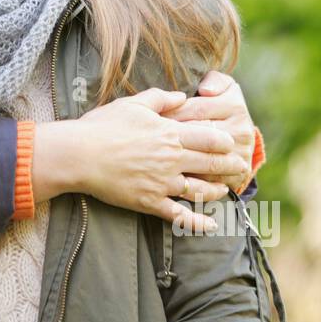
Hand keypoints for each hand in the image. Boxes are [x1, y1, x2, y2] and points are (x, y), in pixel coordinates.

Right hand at [32, 87, 249, 232]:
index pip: (209, 138)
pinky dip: (198, 222)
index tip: (232, 143)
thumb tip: (182, 96)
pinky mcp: (150, 202)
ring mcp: (162, 183)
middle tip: (241, 167)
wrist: (79, 154)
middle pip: (211, 163)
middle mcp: (171, 159)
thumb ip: (161, 98)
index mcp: (169, 134)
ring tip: (224, 190)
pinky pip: (179, 215)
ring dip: (216, 191)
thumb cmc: (103, 126)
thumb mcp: (133, 103)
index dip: (224, 141)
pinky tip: (211, 225)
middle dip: (229, 166)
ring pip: (200, 190)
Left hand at [161, 71, 255, 193]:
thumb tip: (205, 90)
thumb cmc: (219, 109)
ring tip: (155, 156)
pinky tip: (168, 174)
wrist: (237, 142)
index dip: (171, 112)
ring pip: (201, 157)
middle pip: (197, 133)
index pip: (196, 108)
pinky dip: (186, 177)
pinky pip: (206, 178)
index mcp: (235, 106)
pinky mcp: (234, 176)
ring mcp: (238, 155)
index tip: (153, 116)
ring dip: (176, 158)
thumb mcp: (222, 89)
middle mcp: (240, 131)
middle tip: (148, 138)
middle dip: (171, 135)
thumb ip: (214, 80)